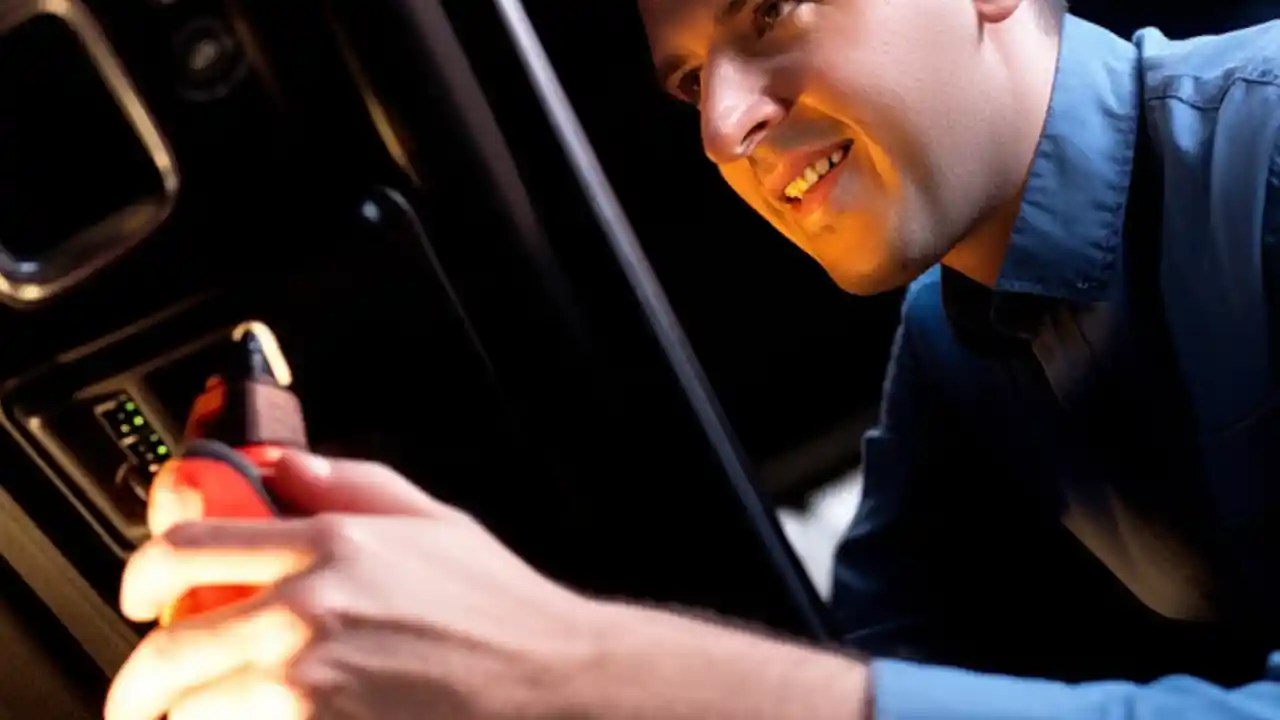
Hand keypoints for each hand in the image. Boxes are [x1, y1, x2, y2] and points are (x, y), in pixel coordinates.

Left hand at [104, 452, 602, 719]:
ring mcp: (306, 683)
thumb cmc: (500, 612)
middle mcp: (305, 612)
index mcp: (328, 545)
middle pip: (167, 644)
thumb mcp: (431, 520)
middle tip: (143, 691)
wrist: (551, 685)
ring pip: (191, 709)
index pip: (186, 546)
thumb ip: (345, 483)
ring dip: (189, 717)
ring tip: (211, 716)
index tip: (140, 594)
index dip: (142, 574)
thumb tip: (281, 467)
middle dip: (139, 678)